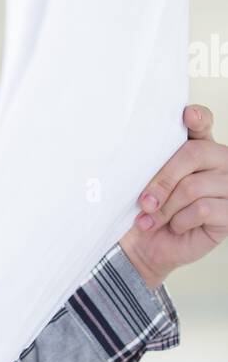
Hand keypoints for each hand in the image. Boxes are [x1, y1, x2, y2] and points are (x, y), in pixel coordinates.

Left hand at [118, 104, 227, 287]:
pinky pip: (202, 209)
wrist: (144, 245)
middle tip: (144, 202)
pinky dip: (180, 221)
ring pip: (193, 187)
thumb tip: (144, 151)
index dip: (197, 117)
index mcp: (196, 146)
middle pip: (193, 154)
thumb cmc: (146, 209)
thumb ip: (151, 161)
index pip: (202, 122)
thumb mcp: (143, 182)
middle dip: (162, 180)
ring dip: (166, 208)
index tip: (187, 115)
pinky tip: (175, 227)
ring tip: (151, 220)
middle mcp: (218, 161)